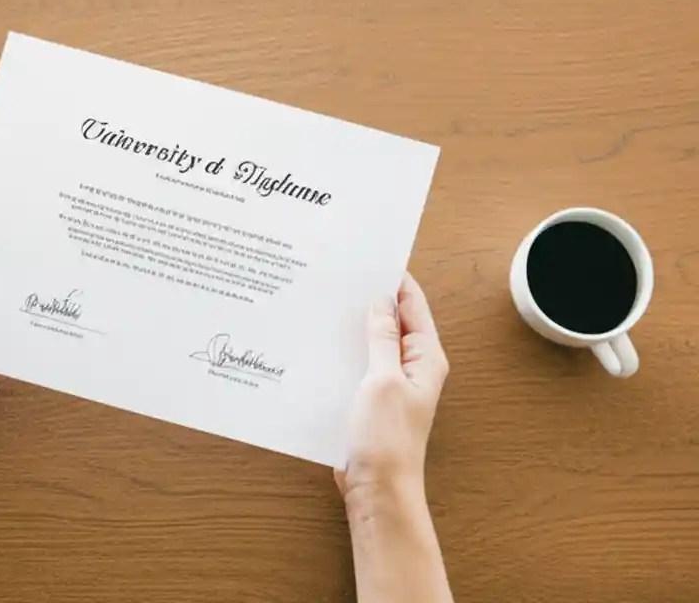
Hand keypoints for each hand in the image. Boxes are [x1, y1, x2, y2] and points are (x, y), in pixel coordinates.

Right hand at [336, 273, 448, 501]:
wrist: (378, 489)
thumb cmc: (386, 439)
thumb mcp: (382, 379)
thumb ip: (382, 337)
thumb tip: (380, 300)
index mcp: (425, 357)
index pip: (412, 304)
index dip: (392, 279)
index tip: (367, 256)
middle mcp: (412, 366)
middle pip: (392, 320)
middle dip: (368, 298)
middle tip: (337, 274)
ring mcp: (391, 382)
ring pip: (371, 341)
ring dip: (352, 325)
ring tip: (324, 302)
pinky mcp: (371, 398)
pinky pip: (358, 363)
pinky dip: (343, 350)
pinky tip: (319, 342)